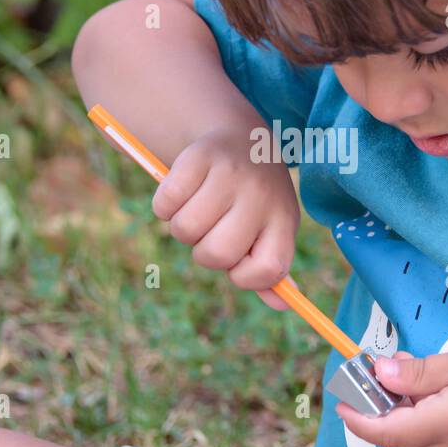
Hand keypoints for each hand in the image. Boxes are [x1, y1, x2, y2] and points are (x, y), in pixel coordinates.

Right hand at [151, 123, 299, 309]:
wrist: (244, 140)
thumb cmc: (256, 200)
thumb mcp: (271, 229)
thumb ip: (270, 268)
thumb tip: (283, 306)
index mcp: (283, 219)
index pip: (269, 269)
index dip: (244, 276)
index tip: (237, 263)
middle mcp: (261, 195)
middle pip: (217, 254)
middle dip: (203, 253)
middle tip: (210, 231)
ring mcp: (230, 173)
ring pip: (185, 230)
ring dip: (181, 228)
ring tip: (197, 209)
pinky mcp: (199, 156)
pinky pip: (165, 203)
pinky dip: (163, 206)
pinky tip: (180, 193)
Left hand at [335, 347, 447, 446]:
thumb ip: (419, 373)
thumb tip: (380, 374)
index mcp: (439, 427)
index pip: (379, 432)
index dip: (355, 415)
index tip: (341, 394)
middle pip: (393, 435)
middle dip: (378, 405)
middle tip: (381, 367)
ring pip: (412, 437)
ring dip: (402, 409)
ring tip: (412, 371)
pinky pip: (433, 441)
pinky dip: (422, 417)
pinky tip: (437, 391)